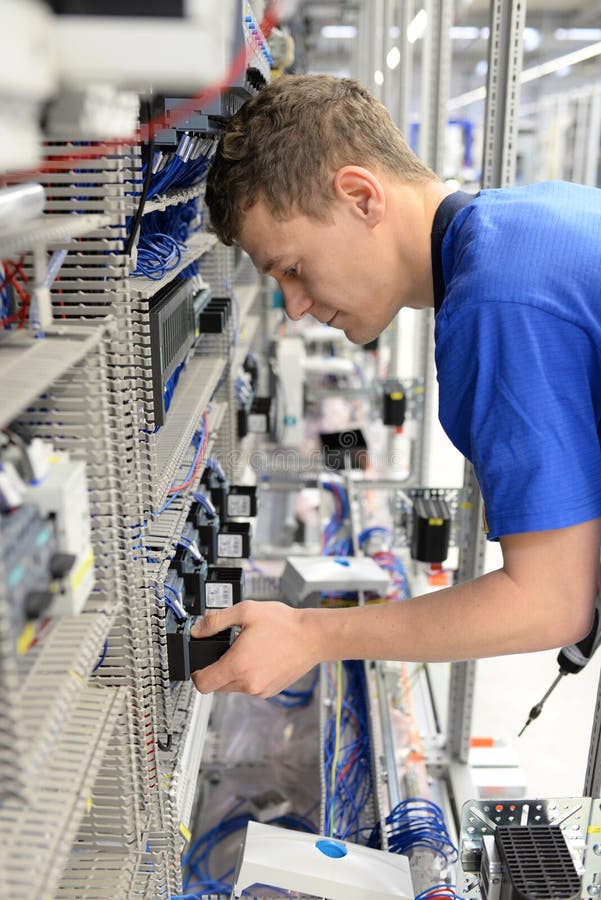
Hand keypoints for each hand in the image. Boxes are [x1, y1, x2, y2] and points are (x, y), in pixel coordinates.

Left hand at [190, 600, 319, 696]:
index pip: (203, 683)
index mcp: (238, 665)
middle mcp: (248, 683)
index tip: (200, 662)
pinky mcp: (270, 691)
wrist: (313, 636)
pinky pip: (249, 687)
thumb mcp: (246, 611)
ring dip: (233, 672)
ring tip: (247, 650)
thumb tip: (197, 630)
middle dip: (216, 668)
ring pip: (233, 687)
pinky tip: (259, 657)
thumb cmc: (284, 624)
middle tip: (228, 649)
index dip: (196, 672)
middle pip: (216, 685)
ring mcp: (260, 690)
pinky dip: (248, 675)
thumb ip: (216, 621)